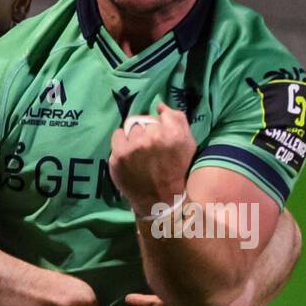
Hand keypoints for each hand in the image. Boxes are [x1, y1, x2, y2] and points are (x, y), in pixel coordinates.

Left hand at [108, 102, 195, 216]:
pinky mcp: (118, 155)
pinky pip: (117, 135)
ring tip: (139, 152)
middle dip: (147, 131)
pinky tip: (129, 153)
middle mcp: (152, 137)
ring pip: (131, 128)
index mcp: (173, 133)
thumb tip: (160, 105)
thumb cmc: (176, 170)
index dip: (160, 124)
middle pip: (145, 121)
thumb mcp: (188, 144)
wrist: (159, 199)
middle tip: (150, 147)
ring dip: (135, 136)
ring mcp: (133, 146)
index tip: (161, 136)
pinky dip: (122, 142)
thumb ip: (178, 120)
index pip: (161, 115)